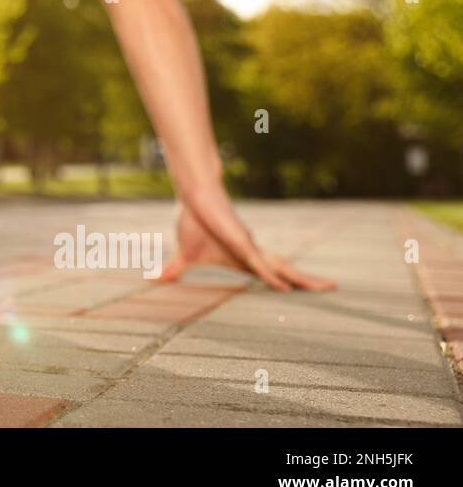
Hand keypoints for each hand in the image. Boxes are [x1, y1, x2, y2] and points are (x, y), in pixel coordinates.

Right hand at [161, 194, 335, 291]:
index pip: (271, 272)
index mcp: (243, 257)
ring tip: (325, 287)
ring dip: (302, 279)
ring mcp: (249, 247)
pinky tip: (284, 288)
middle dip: (307, 280)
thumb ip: (174, 270)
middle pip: (285, 269)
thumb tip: (154, 279)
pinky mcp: (241, 242)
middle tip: (332, 287)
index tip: (302, 290)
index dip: (287, 280)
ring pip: (281, 267)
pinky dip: (271, 277)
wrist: (194, 197)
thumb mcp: (184, 255)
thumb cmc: (193, 222)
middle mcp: (252, 253)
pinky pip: (259, 265)